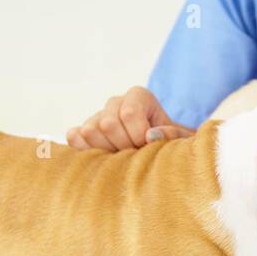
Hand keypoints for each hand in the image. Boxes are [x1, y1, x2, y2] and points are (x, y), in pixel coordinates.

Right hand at [66, 87, 195, 151]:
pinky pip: (74, 137)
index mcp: (138, 96)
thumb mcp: (182, 140)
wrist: (159, 155)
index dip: (139, 136)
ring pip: (90, 131)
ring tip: (123, 158)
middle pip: (108, 123)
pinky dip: (84, 150)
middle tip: (136, 155)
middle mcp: (115, 103)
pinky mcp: (83, 133)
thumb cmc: (172, 146)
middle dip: (123, 146)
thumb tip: (150, 136)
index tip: (149, 146)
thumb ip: (173, 134)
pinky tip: (101, 159)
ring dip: (107, 151)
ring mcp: (97, 117)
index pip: (130, 114)